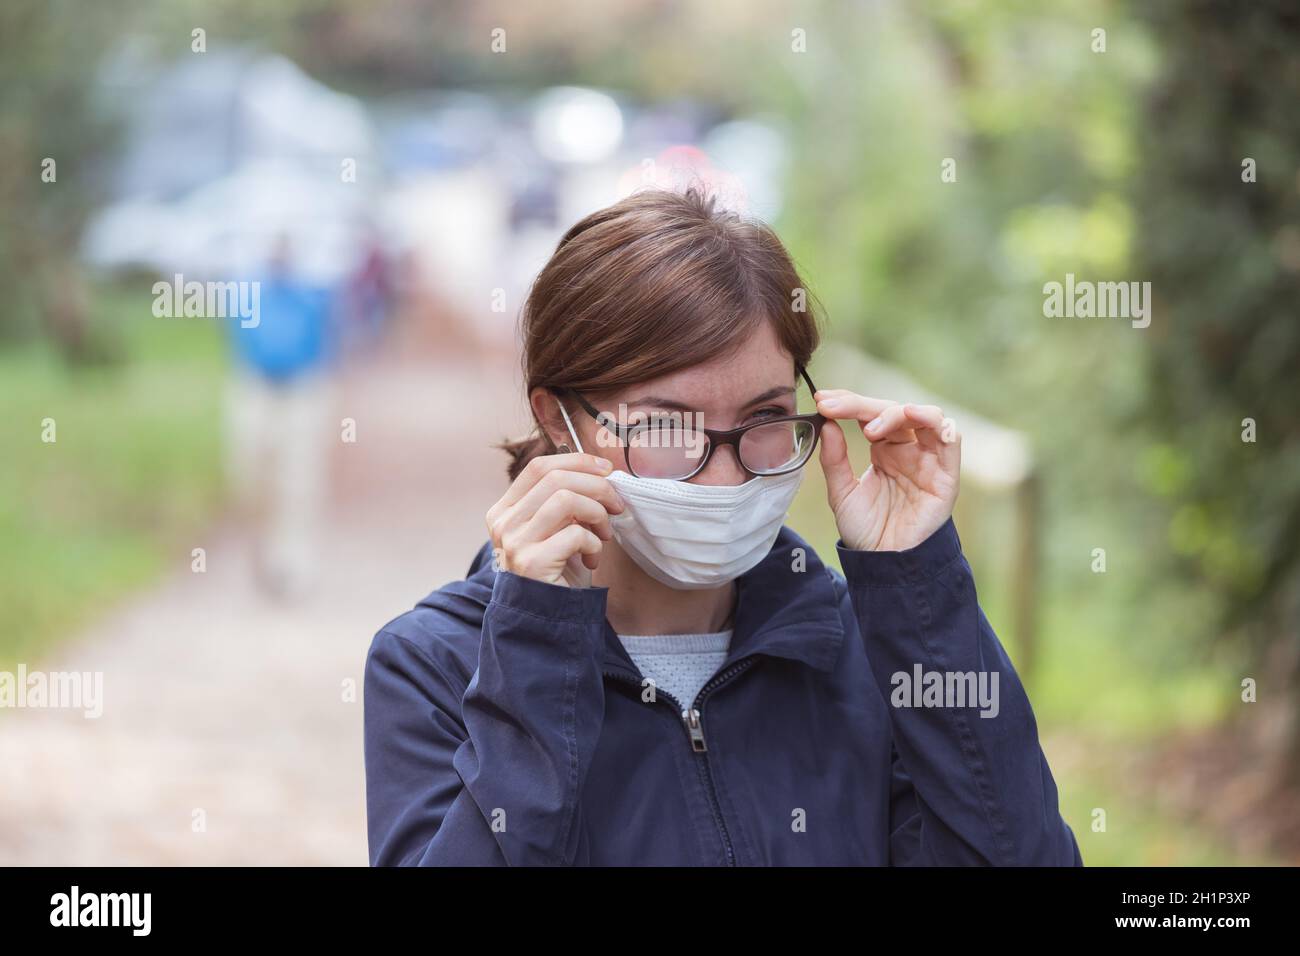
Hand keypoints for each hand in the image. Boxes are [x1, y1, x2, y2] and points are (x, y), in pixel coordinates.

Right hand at [485, 453, 624, 586]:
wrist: (547, 617)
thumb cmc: (557, 571)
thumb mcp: (557, 528)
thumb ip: (566, 500)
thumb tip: (601, 472)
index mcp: (506, 509)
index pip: (539, 467)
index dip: (577, 461)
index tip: (605, 469)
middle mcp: (504, 523)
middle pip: (556, 478)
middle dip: (597, 486)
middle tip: (616, 505)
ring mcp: (514, 542)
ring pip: (566, 499)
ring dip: (597, 514)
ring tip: (604, 534)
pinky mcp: (532, 562)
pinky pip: (575, 534)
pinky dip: (594, 544)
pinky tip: (592, 558)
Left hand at [814, 390, 959, 551]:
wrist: (885, 564)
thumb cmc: (867, 531)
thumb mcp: (842, 493)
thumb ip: (834, 459)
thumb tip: (827, 423)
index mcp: (884, 451)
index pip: (870, 415)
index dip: (848, 404)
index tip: (823, 401)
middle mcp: (909, 450)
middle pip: (894, 411)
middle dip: (862, 405)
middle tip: (835, 407)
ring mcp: (929, 460)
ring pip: (927, 417)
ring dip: (899, 412)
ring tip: (871, 427)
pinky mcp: (946, 475)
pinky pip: (952, 441)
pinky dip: (940, 426)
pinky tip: (916, 418)